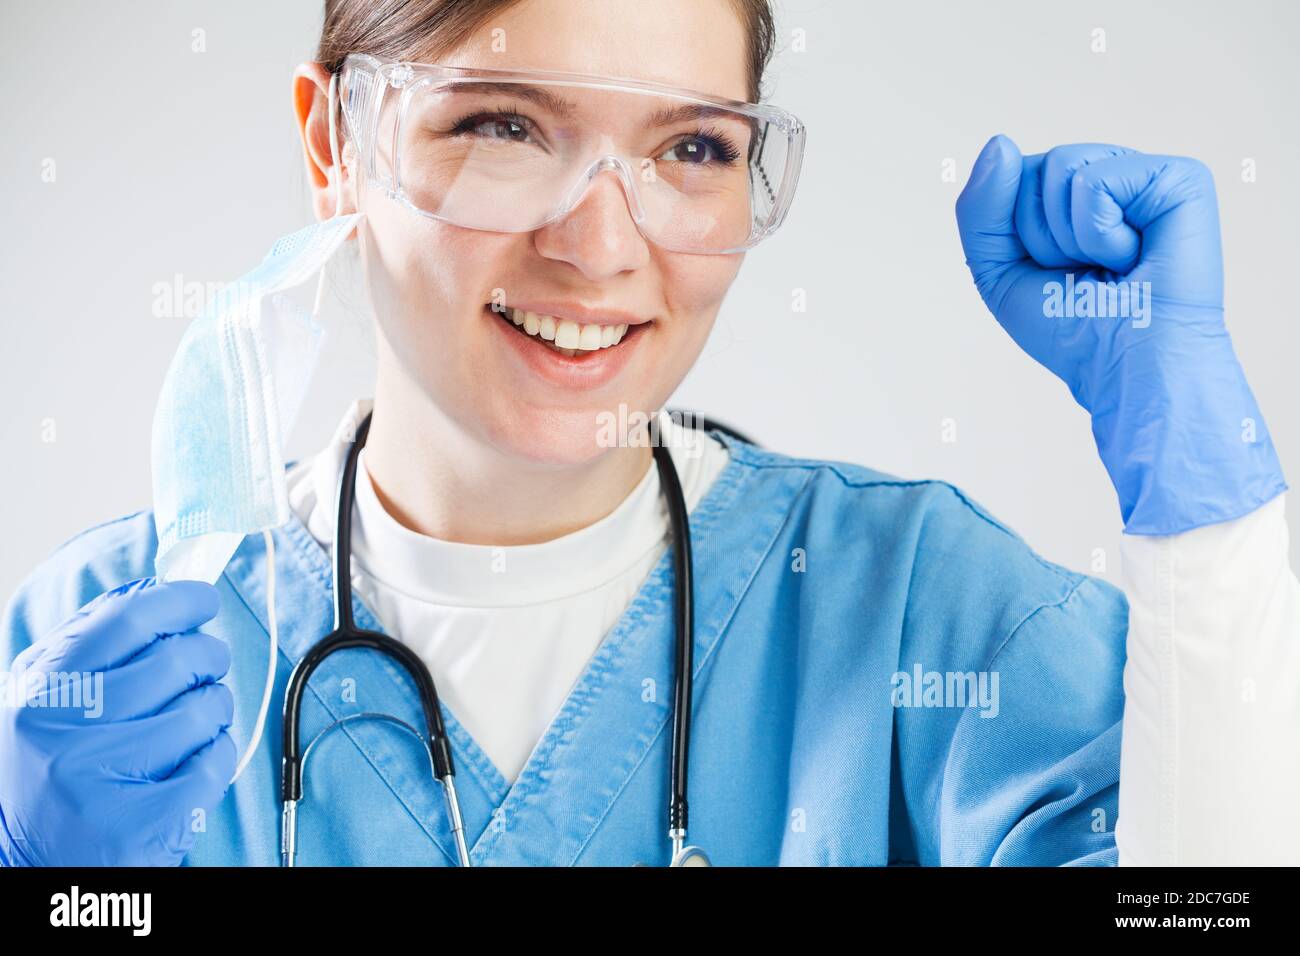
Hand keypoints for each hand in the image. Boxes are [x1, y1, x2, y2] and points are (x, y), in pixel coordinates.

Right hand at [0, 578, 235, 865]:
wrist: (25, 861)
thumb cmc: (50, 767)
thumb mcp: (48, 698)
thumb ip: (94, 643)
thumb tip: (158, 589)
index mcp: (41, 689)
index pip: (127, 619)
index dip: (179, 601)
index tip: (203, 600)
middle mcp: (61, 732)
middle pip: (178, 660)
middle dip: (208, 657)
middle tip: (205, 669)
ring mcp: (97, 780)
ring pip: (203, 711)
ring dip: (214, 710)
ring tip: (193, 723)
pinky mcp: (136, 825)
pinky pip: (213, 765)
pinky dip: (215, 759)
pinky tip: (188, 767)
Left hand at [955, 135, 1285, 533]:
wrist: (1124, 364)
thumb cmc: (1068, 326)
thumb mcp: (996, 269)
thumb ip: (979, 208)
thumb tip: (1000, 142)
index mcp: (1071, 194)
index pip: (1008, 175)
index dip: (1013, 233)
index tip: (1050, 270)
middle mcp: (1111, 174)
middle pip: (1030, 168)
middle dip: (1038, 234)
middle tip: (1082, 271)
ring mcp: (1145, 173)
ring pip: (1059, 167)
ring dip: (1068, 236)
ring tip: (1109, 264)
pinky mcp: (1179, 178)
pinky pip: (1095, 181)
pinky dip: (1098, 233)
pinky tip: (1134, 255)